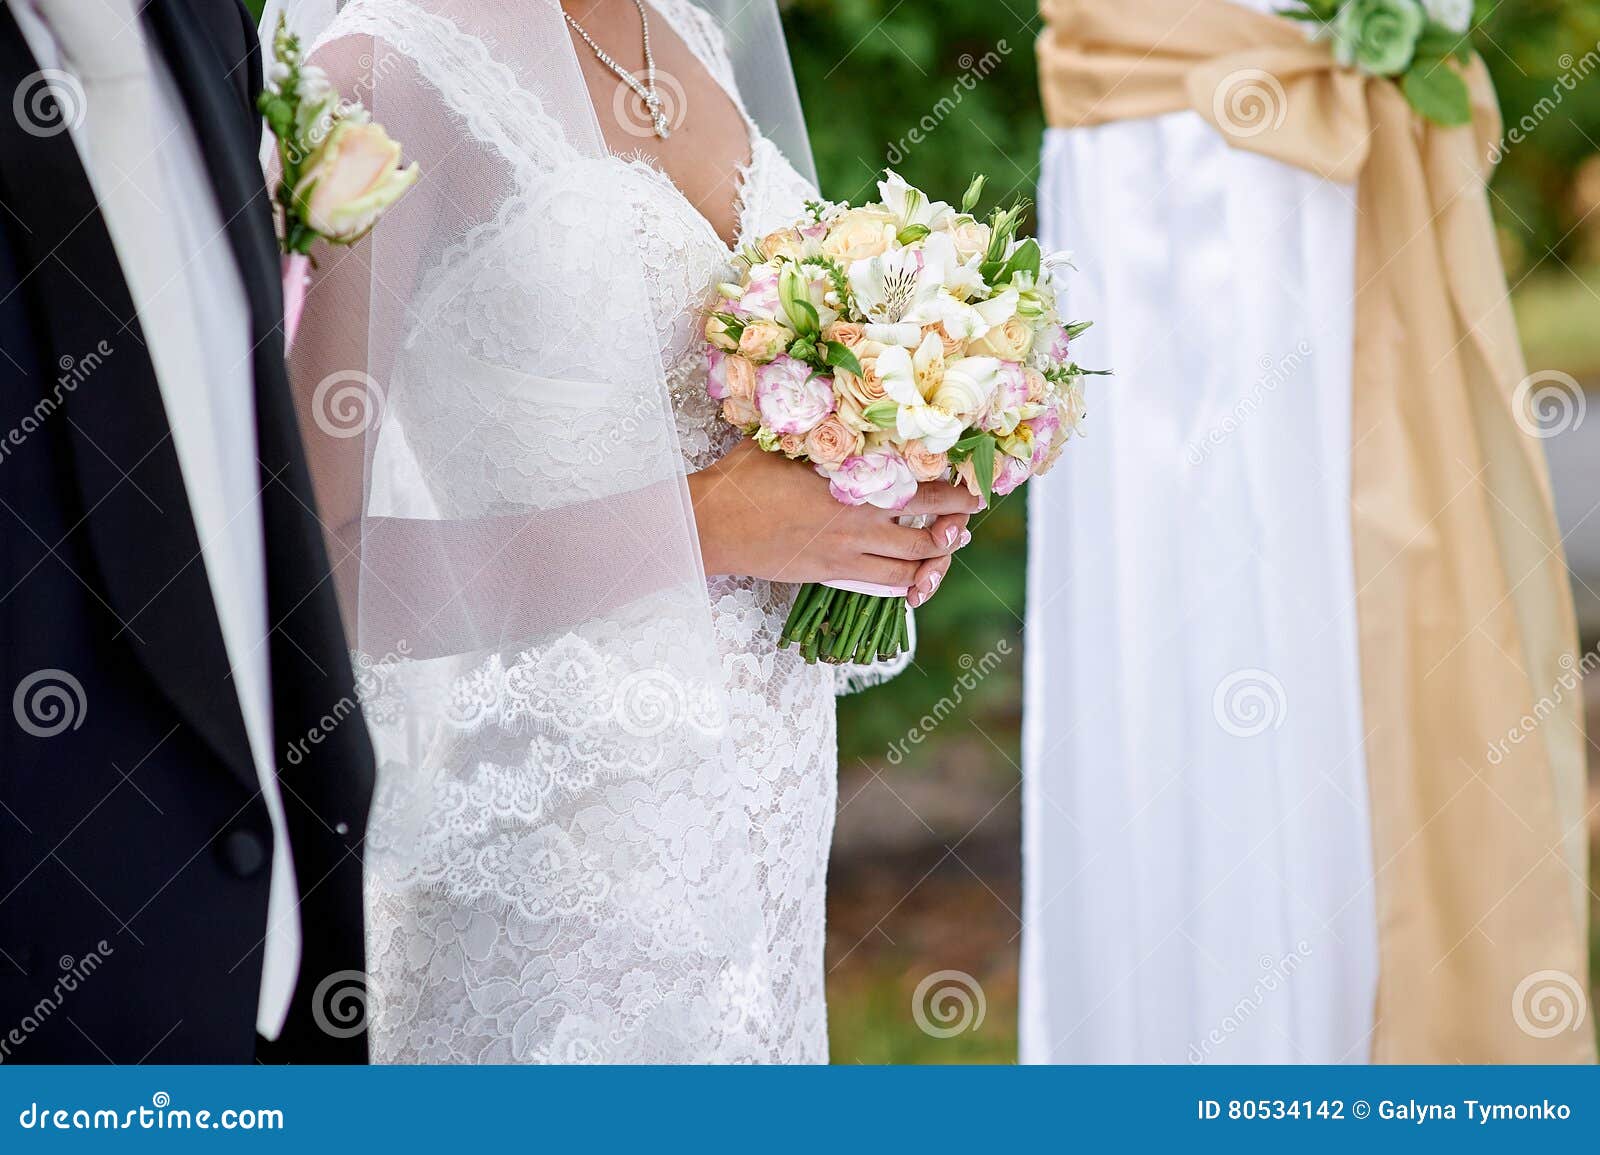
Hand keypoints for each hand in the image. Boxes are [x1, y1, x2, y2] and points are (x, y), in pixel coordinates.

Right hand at [688, 440, 977, 605]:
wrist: (712, 525)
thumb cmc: (744, 477)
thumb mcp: (789, 443)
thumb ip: (825, 434)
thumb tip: (844, 405)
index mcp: (854, 489)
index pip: (924, 492)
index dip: (957, 493)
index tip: (977, 486)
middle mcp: (858, 526)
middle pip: (928, 537)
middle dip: (956, 531)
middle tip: (969, 520)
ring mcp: (845, 556)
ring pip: (908, 568)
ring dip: (933, 561)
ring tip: (945, 547)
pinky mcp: (829, 575)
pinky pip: (879, 585)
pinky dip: (901, 581)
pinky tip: (908, 574)